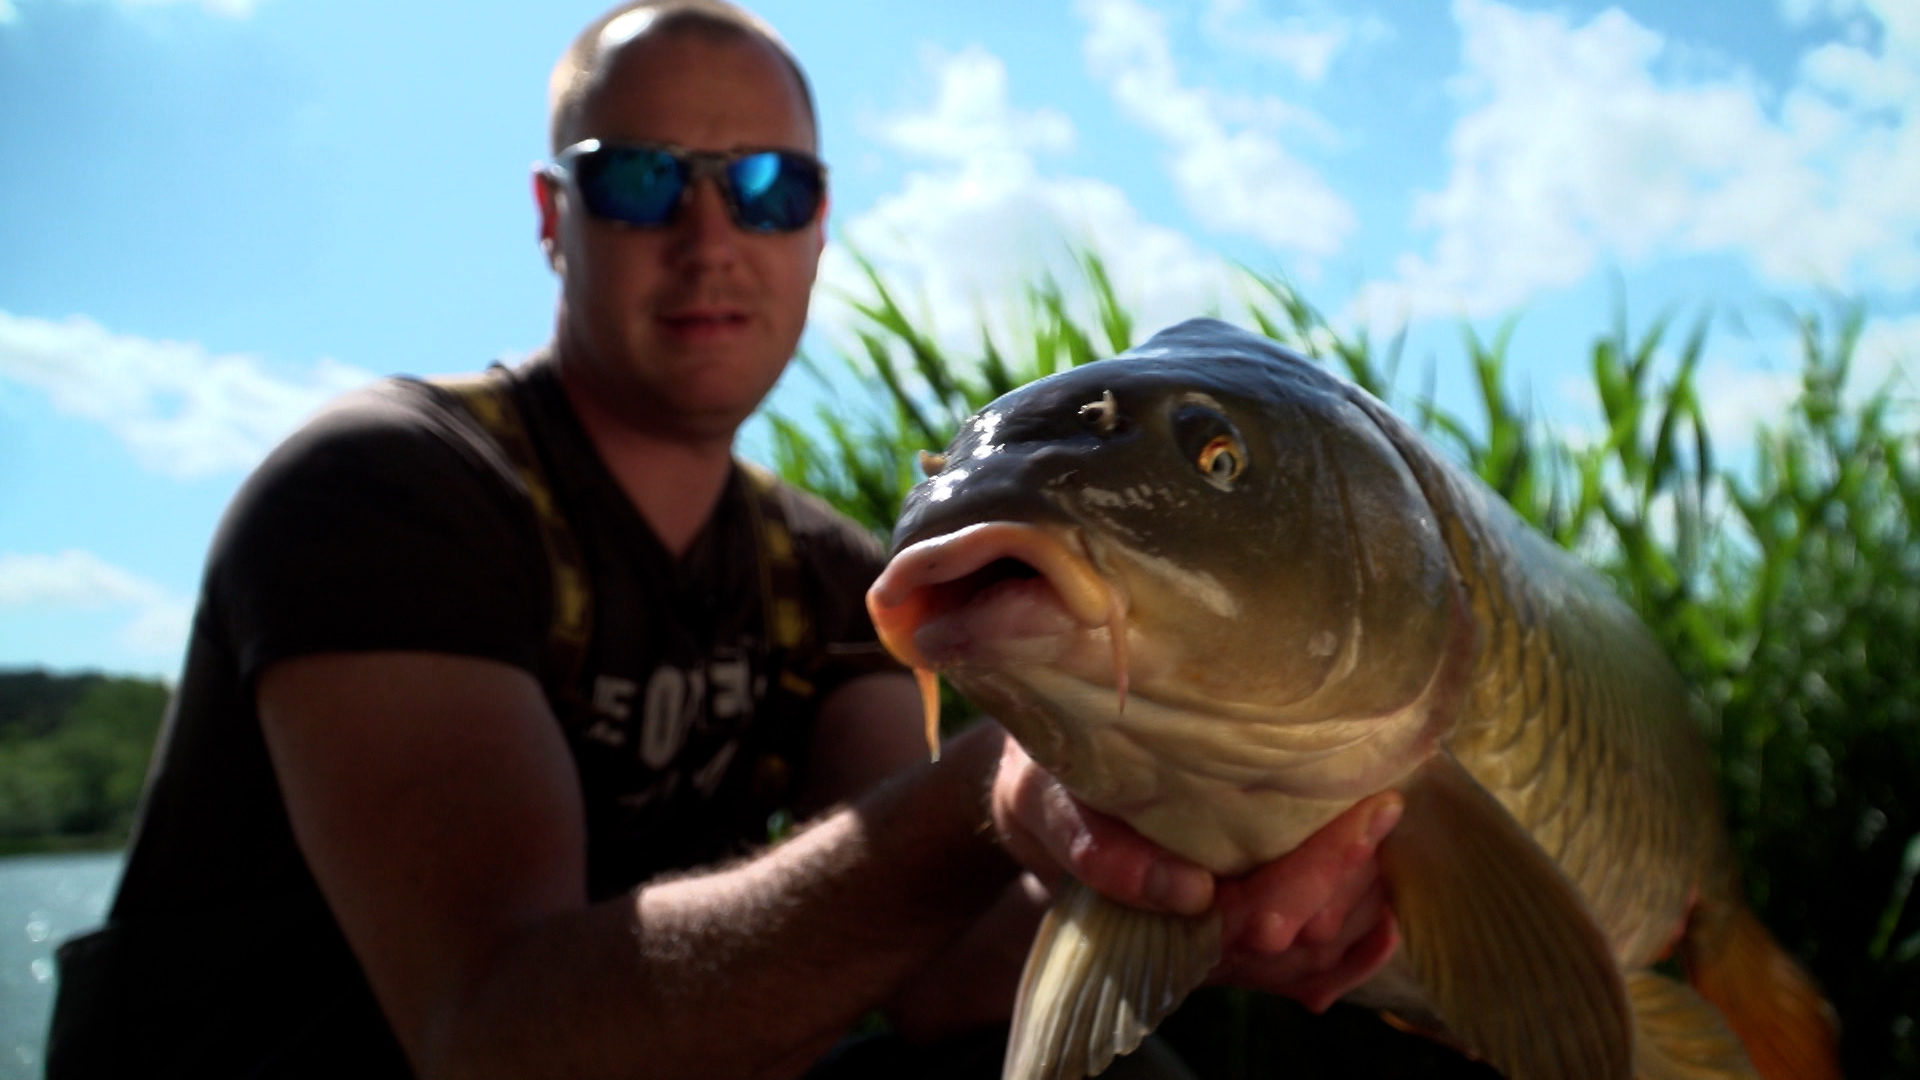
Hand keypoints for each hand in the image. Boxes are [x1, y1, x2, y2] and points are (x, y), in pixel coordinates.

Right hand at [987, 737, 1400, 1010]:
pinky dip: (1358, 952)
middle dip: (1348, 877)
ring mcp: (1220, 948)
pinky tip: (1388, 920)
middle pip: (1295, 938)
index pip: (1251, 915)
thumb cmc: (1052, 786)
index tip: (1362, 810)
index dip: (1314, 872)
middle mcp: (1193, 944)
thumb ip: (1097, 845)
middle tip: (1385, 805)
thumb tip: (1186, 891)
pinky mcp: (1239, 941)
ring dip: (1360, 902)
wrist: (1047, 805)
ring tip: (1387, 830)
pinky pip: (1310, 973)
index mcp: (1148, 911)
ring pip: (1312, 954)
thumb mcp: (1048, 798)